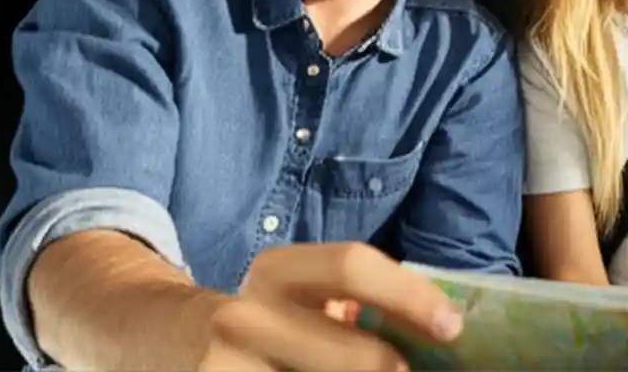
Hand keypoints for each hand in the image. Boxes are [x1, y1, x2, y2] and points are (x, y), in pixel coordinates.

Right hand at [196, 242, 462, 371]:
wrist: (175, 344)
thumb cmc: (273, 321)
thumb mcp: (305, 298)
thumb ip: (362, 305)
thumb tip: (443, 328)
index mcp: (278, 272)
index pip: (351, 266)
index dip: (408, 295)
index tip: (452, 326)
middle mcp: (246, 314)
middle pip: (345, 351)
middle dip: (389, 367)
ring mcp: (224, 366)